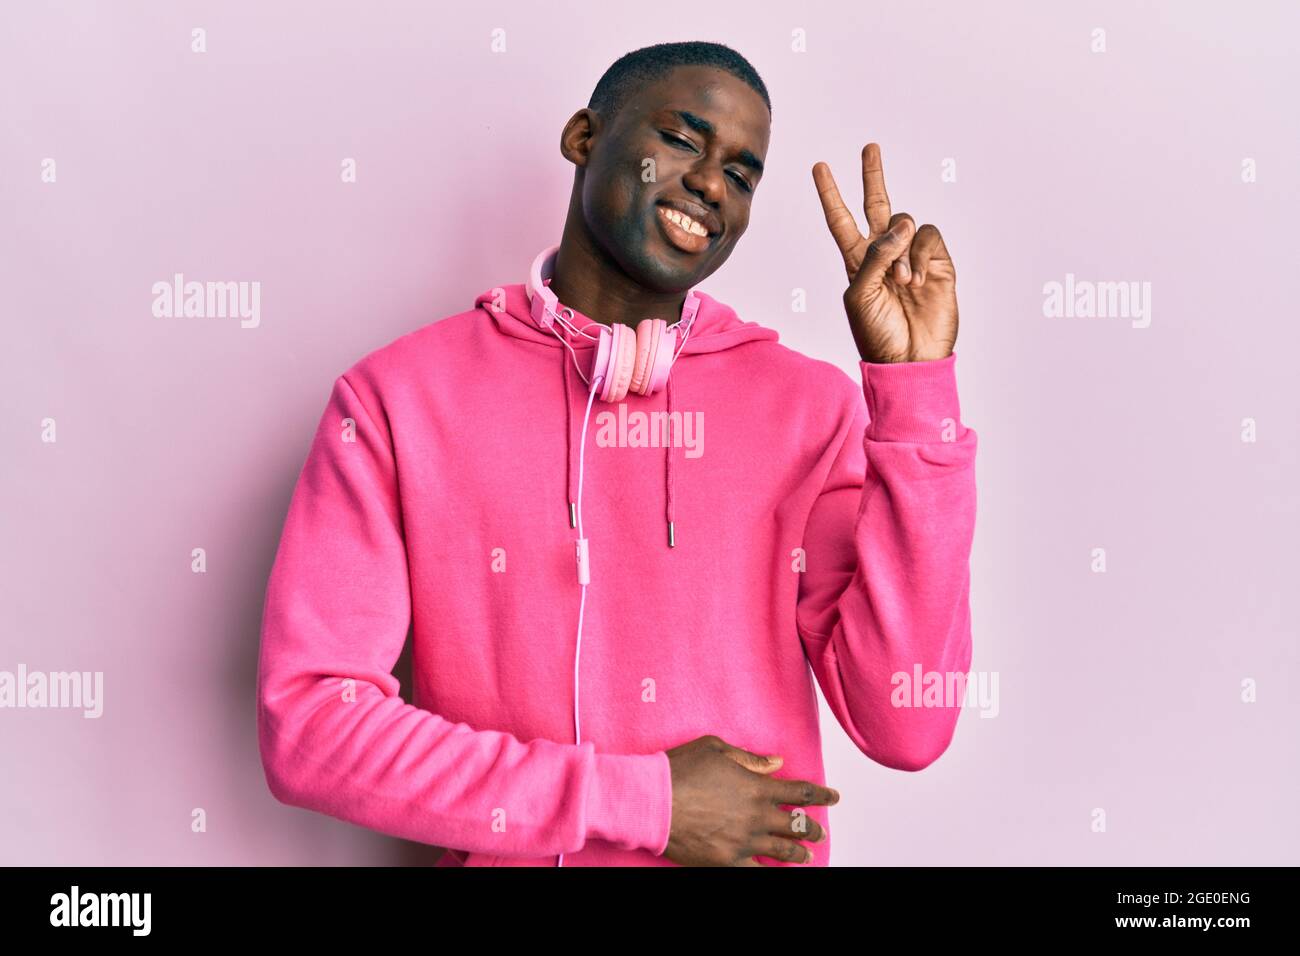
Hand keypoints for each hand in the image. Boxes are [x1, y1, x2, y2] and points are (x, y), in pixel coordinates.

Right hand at [663, 735, 839, 865]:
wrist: (652, 801)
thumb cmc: (680, 770)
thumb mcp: (716, 749)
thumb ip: (750, 759)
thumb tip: (776, 763)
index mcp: (756, 787)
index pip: (800, 791)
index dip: (821, 794)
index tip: (834, 796)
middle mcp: (756, 816)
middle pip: (797, 825)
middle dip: (813, 828)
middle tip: (820, 831)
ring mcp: (743, 841)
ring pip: (783, 852)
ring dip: (799, 853)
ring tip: (807, 855)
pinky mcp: (727, 861)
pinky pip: (756, 871)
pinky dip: (769, 872)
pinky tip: (775, 872)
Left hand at [813, 143, 958, 363]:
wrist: (910, 359)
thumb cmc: (877, 334)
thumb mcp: (860, 295)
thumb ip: (874, 256)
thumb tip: (901, 225)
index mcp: (856, 262)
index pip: (841, 220)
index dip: (831, 194)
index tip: (820, 167)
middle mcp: (884, 254)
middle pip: (877, 205)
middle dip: (873, 176)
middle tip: (869, 147)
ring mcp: (912, 257)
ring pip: (905, 223)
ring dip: (901, 248)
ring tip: (902, 282)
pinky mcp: (938, 264)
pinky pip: (929, 238)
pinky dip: (921, 254)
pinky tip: (917, 279)